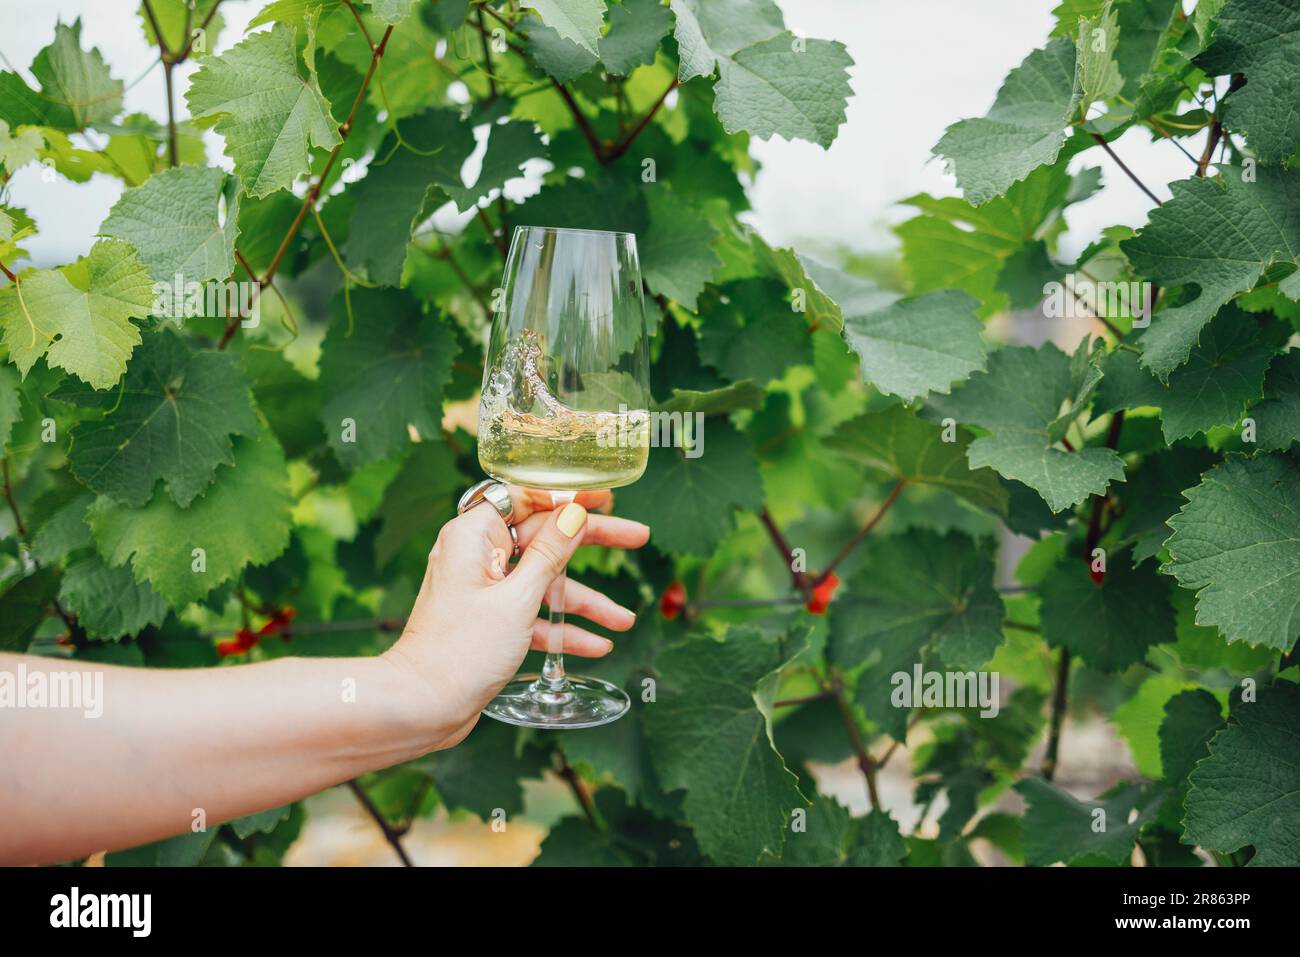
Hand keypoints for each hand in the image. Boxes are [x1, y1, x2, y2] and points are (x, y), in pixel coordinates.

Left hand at [383, 487, 649, 748]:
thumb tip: (574, 513)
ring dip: (584, 601)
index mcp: (474, 535)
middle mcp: (477, 556)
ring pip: (544, 582)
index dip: (569, 494)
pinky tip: (597, 645)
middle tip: (637, 536)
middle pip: (544, 537)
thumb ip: (550, 553)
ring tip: (624, 619)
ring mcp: (484, 590)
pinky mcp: (489, 622)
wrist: (422, 706)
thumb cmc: (461, 649)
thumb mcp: (518, 598)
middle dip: (592, 542)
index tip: (604, 495)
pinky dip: (561, 628)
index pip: (527, 497)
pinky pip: (533, 615)